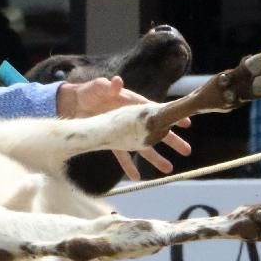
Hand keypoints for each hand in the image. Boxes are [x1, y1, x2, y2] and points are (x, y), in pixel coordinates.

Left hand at [57, 76, 191, 179]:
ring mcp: (123, 132)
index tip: (186, 123)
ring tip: (168, 169)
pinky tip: (137, 178)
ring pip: (143, 146)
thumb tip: (117, 82)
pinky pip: (122, 156)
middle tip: (187, 151)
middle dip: (171, 141)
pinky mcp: (112, 141)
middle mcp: (132, 119)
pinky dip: (129, 167)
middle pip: (155, 131)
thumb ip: (108, 86)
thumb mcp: (98, 88)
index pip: (156, 110)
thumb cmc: (90, 92)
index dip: (171, 116)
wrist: (74, 104)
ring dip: (155, 158)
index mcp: (133, 104)